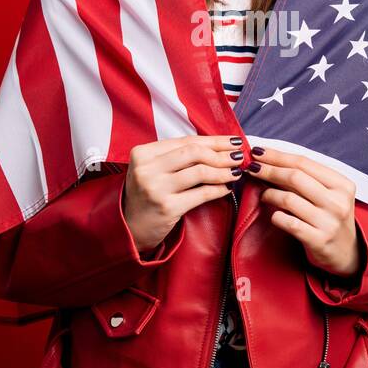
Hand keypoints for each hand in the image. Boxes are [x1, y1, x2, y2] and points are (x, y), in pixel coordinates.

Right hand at [122, 135, 247, 253]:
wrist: (129, 227)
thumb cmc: (146, 194)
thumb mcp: (152, 169)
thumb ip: (176, 156)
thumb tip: (218, 147)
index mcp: (142, 153)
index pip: (185, 141)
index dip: (213, 140)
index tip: (232, 141)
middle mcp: (146, 169)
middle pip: (194, 153)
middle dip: (221, 154)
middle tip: (239, 156)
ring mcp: (156, 188)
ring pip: (200, 172)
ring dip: (223, 171)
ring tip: (236, 172)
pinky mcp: (167, 208)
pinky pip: (201, 194)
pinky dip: (218, 189)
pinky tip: (227, 188)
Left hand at [246, 146, 361, 277]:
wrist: (346, 253)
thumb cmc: (331, 218)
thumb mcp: (328, 195)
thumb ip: (306, 179)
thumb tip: (270, 161)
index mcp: (342, 184)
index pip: (304, 162)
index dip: (277, 156)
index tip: (258, 152)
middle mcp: (338, 201)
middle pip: (295, 177)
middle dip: (268, 170)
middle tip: (251, 168)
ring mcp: (329, 222)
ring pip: (288, 199)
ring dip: (269, 194)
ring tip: (263, 194)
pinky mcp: (319, 240)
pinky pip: (288, 222)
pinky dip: (276, 216)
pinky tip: (274, 215)